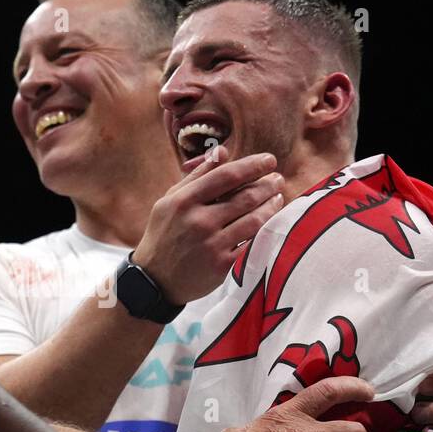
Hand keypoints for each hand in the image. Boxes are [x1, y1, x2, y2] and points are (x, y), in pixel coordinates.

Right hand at [131, 144, 282, 304]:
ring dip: (271, 206)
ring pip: (254, 220)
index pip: (226, 176)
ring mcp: (211, 245)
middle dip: (268, 185)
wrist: (154, 280)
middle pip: (245, 197)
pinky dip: (265, 232)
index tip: (269, 160)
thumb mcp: (169, 201)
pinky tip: (270, 223)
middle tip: (277, 179)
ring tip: (278, 198)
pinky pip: (252, 244)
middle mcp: (198, 222)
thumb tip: (221, 151)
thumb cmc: (164, 235)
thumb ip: (196, 176)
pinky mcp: (222, 267)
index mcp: (184, 201)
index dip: (252, 165)